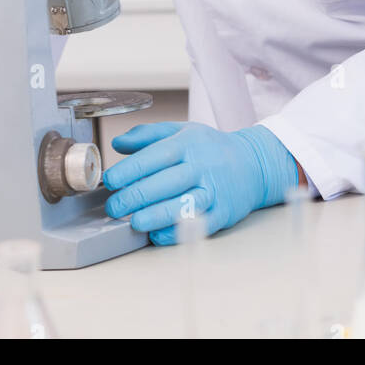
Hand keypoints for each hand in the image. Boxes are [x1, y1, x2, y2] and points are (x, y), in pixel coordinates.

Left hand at [102, 121, 298, 244]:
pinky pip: (198, 225)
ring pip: (183, 205)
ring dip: (156, 215)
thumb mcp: (182, 131)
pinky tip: (157, 234)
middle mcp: (201, 166)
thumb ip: (148, 135)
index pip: (155, 155)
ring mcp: (214, 190)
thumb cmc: (210, 149)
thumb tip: (118, 143)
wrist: (253, 164)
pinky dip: (176, 232)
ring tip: (134, 222)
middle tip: (114, 206)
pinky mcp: (223, 212)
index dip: (130, 169)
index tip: (110, 180)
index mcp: (188, 143)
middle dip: (136, 196)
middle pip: (166, 182)